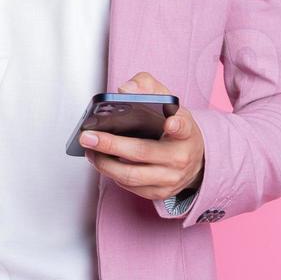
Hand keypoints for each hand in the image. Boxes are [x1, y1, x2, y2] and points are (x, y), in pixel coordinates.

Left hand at [81, 71, 204, 202]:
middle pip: (142, 152)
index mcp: (185, 131)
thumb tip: (125, 89)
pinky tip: (101, 161)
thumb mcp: (167, 102)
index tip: (169, 121)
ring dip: (104, 163)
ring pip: (131, 175)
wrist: (192, 157)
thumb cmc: (173, 127)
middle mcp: (180, 157)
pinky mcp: (159, 192)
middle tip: (88, 137)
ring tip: (89, 150)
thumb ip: (147, 86)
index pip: (183, 126)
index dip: (176, 124)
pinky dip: (111, 174)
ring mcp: (170, 178)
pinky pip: (130, 186)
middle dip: (110, 145)